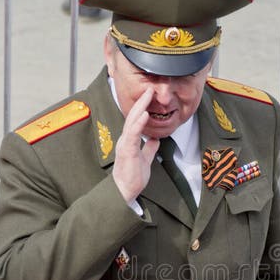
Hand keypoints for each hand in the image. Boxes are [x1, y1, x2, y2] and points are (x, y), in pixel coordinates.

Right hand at [112, 88, 159, 202]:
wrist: (124, 191)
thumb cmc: (132, 178)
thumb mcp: (145, 160)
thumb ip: (148, 149)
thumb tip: (155, 139)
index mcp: (130, 141)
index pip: (136, 120)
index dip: (143, 107)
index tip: (150, 97)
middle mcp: (126, 140)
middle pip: (133, 116)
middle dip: (142, 101)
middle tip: (150, 88)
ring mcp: (125, 144)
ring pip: (132, 121)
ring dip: (140, 107)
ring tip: (148, 95)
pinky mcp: (127, 151)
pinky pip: (133, 134)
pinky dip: (139, 123)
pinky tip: (144, 114)